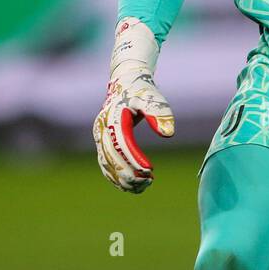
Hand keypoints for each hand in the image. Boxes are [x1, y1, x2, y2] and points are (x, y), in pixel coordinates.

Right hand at [93, 17, 174, 192]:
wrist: (126, 82)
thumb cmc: (142, 90)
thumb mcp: (153, 98)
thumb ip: (160, 114)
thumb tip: (168, 133)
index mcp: (113, 119)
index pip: (122, 145)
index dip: (134, 160)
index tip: (150, 170)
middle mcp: (102, 130)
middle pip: (112, 159)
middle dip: (129, 173)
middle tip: (149, 182)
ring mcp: (100, 137)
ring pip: (107, 165)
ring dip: (123, 179)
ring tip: (144, 187)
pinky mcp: (102, 143)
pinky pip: (106, 165)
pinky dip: (117, 178)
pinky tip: (133, 186)